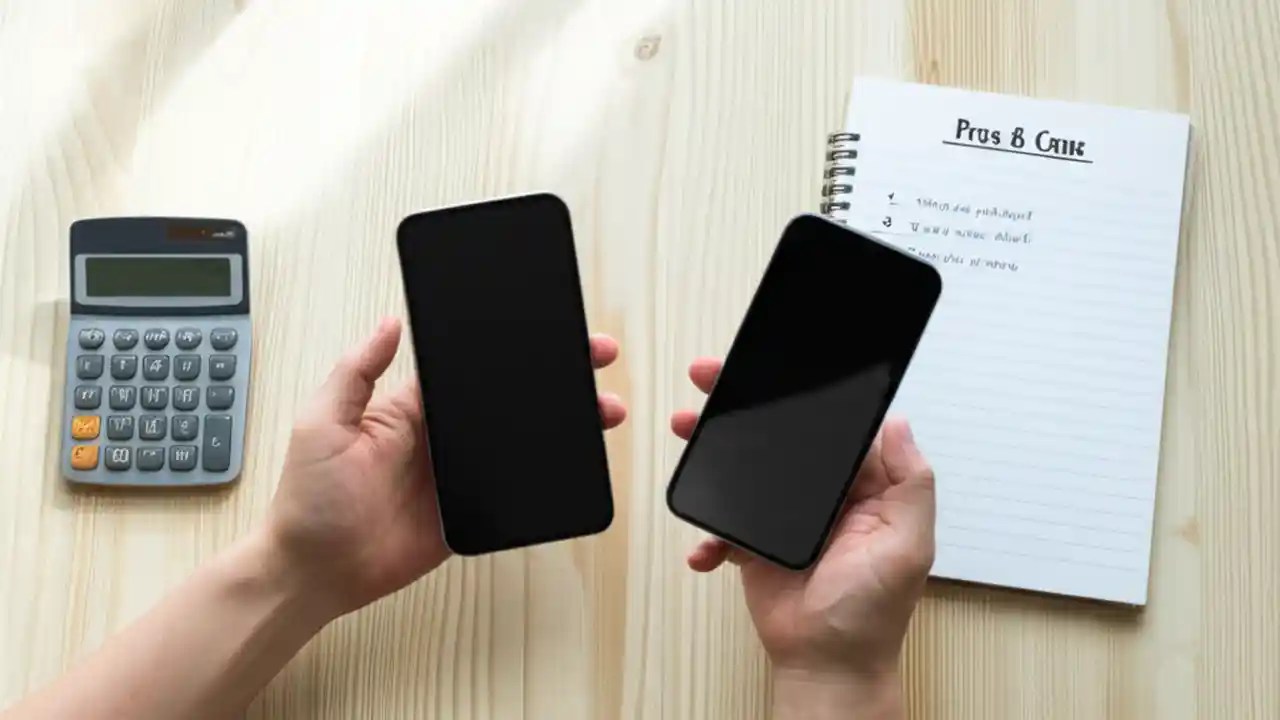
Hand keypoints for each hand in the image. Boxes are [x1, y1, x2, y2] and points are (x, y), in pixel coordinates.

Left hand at [266, 318, 626, 618]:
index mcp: (410, 408)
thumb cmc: (307, 499)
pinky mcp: (467, 512)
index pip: (469, 369)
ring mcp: (456, 475)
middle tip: (593, 360)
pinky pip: (513, 491)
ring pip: (519, 442)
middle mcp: (439, 437)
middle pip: (507, 400)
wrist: (314, 572)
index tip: (545, 331)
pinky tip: (573, 461)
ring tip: (602, 412)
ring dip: (561, 426)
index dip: (509, 349)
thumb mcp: (320, 422)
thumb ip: (355, 372)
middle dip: (553, 379)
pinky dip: (545, 477)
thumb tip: (387, 323)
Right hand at [671, 358, 934, 714]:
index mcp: (864, 487)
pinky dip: (710, 532)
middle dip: (744, 411)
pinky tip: (707, 546)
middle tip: (713, 384)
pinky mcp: (755, 543)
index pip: (834, 429)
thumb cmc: (873, 615)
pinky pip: (725, 525)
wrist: (826, 666)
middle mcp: (825, 497)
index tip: (778, 371)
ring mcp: (787, 519)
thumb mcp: (907, 545)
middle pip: (782, 439)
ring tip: (687, 432)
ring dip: (713, 453)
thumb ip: (910, 482)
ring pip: (746, 471)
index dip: (806, 394)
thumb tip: (898, 422)